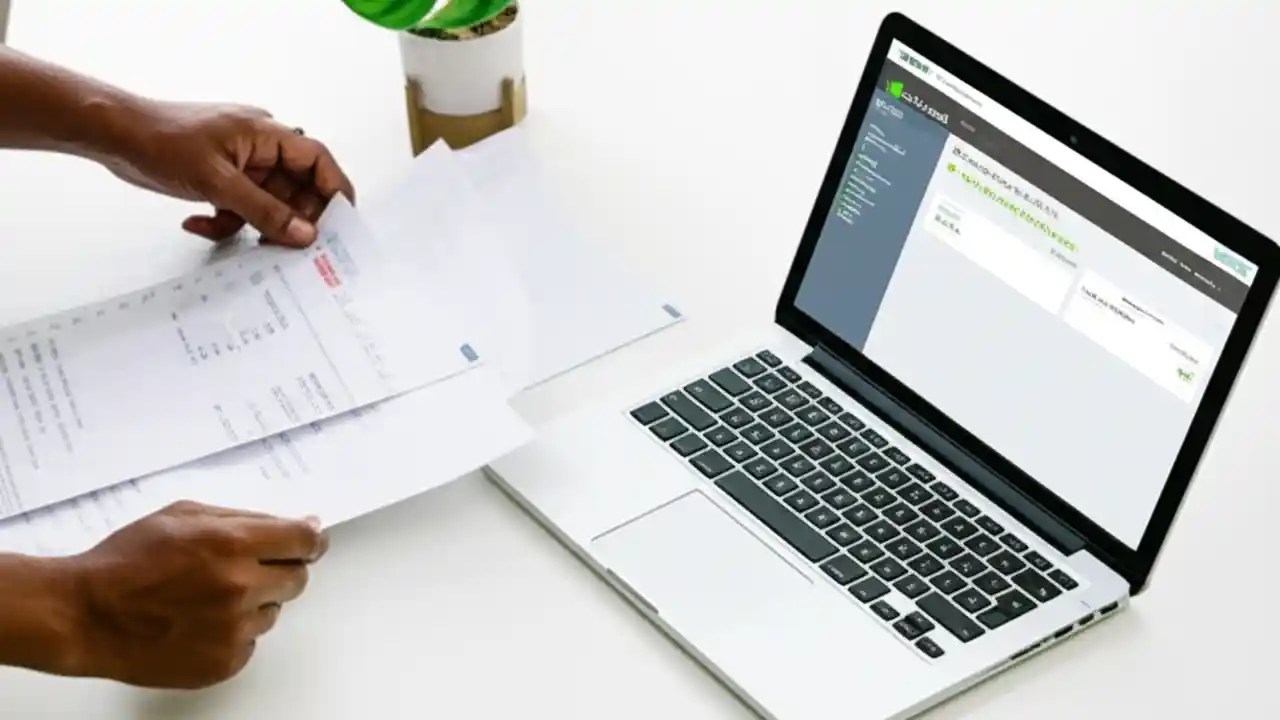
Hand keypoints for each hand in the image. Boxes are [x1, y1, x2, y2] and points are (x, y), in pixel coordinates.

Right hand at [61, 500, 327, 688]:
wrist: (85, 615)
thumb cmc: (126, 562)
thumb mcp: (184, 515)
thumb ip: (244, 518)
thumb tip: (297, 522)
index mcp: (233, 544)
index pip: (306, 541)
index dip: (311, 539)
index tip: (309, 540)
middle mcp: (240, 587)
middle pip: (298, 577)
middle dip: (279, 568)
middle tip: (244, 566)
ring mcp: (234, 629)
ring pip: (273, 610)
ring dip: (254, 601)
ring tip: (206, 596)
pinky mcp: (224, 662)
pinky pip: (251, 641)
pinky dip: (234, 631)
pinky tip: (199, 621)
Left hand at [103, 100, 354, 246]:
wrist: (113, 135)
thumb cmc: (161, 140)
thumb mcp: (217, 182)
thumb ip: (264, 211)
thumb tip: (305, 234)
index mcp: (266, 133)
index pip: (317, 160)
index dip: (334, 190)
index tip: (342, 223)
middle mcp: (259, 147)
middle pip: (296, 188)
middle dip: (291, 218)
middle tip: (288, 246)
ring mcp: (240, 164)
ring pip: (268, 203)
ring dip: (254, 224)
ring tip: (239, 237)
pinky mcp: (221, 179)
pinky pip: (241, 208)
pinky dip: (226, 222)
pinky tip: (200, 222)